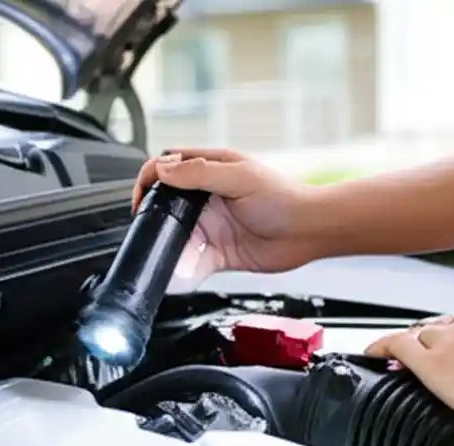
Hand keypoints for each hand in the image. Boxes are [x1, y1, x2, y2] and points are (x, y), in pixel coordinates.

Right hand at [132, 148, 317, 289]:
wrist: (310, 232)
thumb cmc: (284, 198)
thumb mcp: (239, 178)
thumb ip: (199, 173)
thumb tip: (163, 169)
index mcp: (211, 169)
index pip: (169, 166)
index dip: (151, 178)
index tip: (143, 196)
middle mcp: (208, 196)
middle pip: (167, 202)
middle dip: (153, 214)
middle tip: (147, 226)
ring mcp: (212, 225)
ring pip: (177, 235)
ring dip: (168, 244)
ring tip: (164, 252)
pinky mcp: (219, 252)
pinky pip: (194, 261)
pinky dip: (185, 268)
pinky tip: (183, 271)